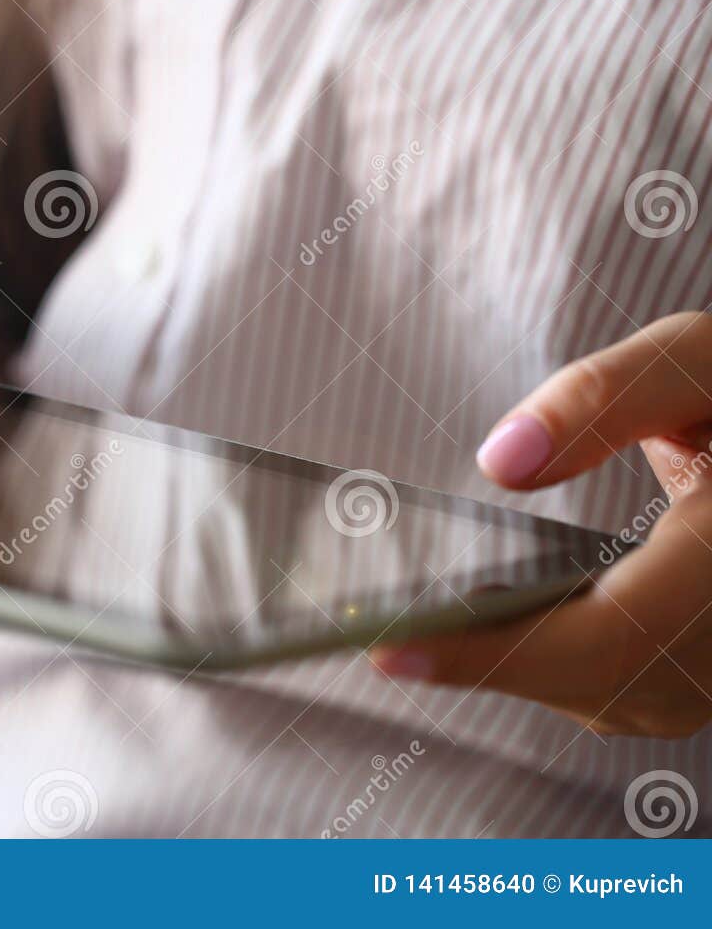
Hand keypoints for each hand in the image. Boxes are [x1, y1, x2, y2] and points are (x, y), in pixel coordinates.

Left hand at [370, 312, 711, 737]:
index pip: (613, 637)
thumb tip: (499, 463)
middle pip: (605, 682)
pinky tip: (496, 622)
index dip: (497, 655)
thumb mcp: (698, 361)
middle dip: (487, 660)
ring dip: (519, 666)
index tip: (389, 652)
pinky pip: (633, 690)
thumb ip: (605, 398)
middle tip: (380, 632)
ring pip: (617, 698)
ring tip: (425, 625)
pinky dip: (559, 664)